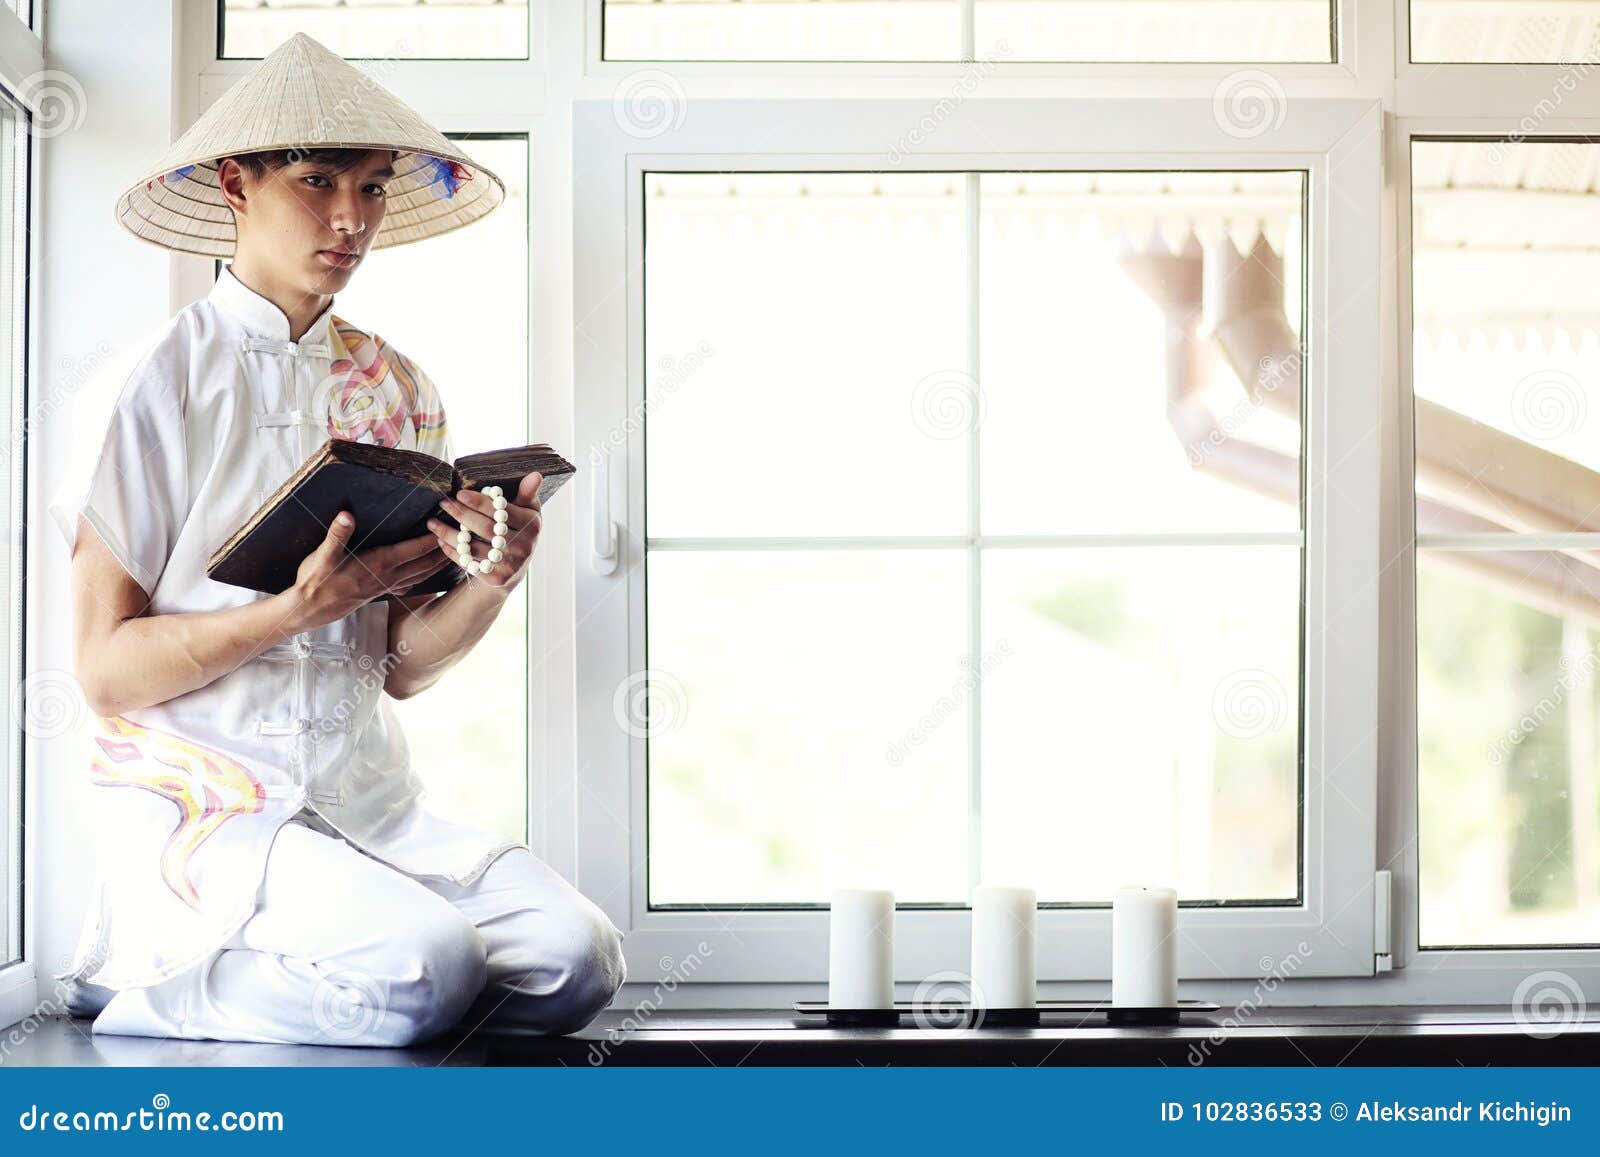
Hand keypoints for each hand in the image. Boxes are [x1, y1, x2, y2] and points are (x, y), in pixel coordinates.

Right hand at [288, 512, 451, 630]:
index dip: (431, 537)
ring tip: (456, 553)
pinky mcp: (380, 593)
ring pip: (422, 575)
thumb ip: (337, 535)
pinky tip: (427, 573)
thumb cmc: (315, 581)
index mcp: (379, 564)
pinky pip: (411, 583)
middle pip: (426, 563)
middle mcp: (387, 576)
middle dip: (445, 550)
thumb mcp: (322, 556)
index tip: (447, 523)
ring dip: (439, 563)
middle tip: (463, 537)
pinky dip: (424, 576)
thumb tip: (347, 514)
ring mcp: (385, 587)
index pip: (414, 549)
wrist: (307, 611)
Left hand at [425, 470, 543, 591]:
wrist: (515, 567)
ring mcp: (512, 564)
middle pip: (486, 528)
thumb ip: (526, 493)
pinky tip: (441, 539)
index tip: (459, 494)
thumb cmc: (517, 530)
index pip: (502, 511)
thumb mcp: (526, 511)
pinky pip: (469, 563)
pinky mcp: (497, 578)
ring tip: (433, 522)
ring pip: (474, 547)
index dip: (479, 502)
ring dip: (449, 534)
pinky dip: (452, 552)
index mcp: (533, 525)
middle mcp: (525, 546)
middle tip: (444, 503)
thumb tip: (535, 474)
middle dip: (461, 514)